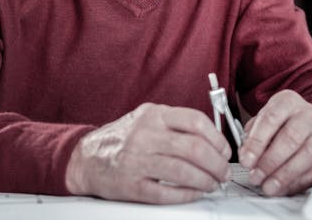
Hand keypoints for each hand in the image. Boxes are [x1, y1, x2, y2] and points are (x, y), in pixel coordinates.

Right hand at [65, 103, 231, 203]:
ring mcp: (137, 160)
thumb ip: (176, 123)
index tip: (224, 150)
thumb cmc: (124, 138)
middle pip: (194, 149)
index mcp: (154, 115)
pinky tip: (194, 193)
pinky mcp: (131, 185)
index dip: (217, 138)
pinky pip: (166, 193)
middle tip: (223, 172)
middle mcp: (145, 135)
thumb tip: (213, 139)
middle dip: (216, 164)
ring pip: (183, 172)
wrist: (87, 157)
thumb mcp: (148, 118)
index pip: (195, 121)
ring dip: (205, 181)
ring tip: (212, 184)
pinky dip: (186, 195)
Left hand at [238, 90, 311, 195]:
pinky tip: (282, 188)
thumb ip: (252, 136)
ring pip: (306, 155)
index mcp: (288, 101)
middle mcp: (308, 115)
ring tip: (268, 186)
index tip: (246, 160)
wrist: (309, 125)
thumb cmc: (282, 123)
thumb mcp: (263, 120)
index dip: (257, 142)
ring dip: (284, 175)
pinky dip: (296, 183)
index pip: (271, 119)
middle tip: (255, 175)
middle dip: (270, 161)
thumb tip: (246, 156)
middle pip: (291, 138)